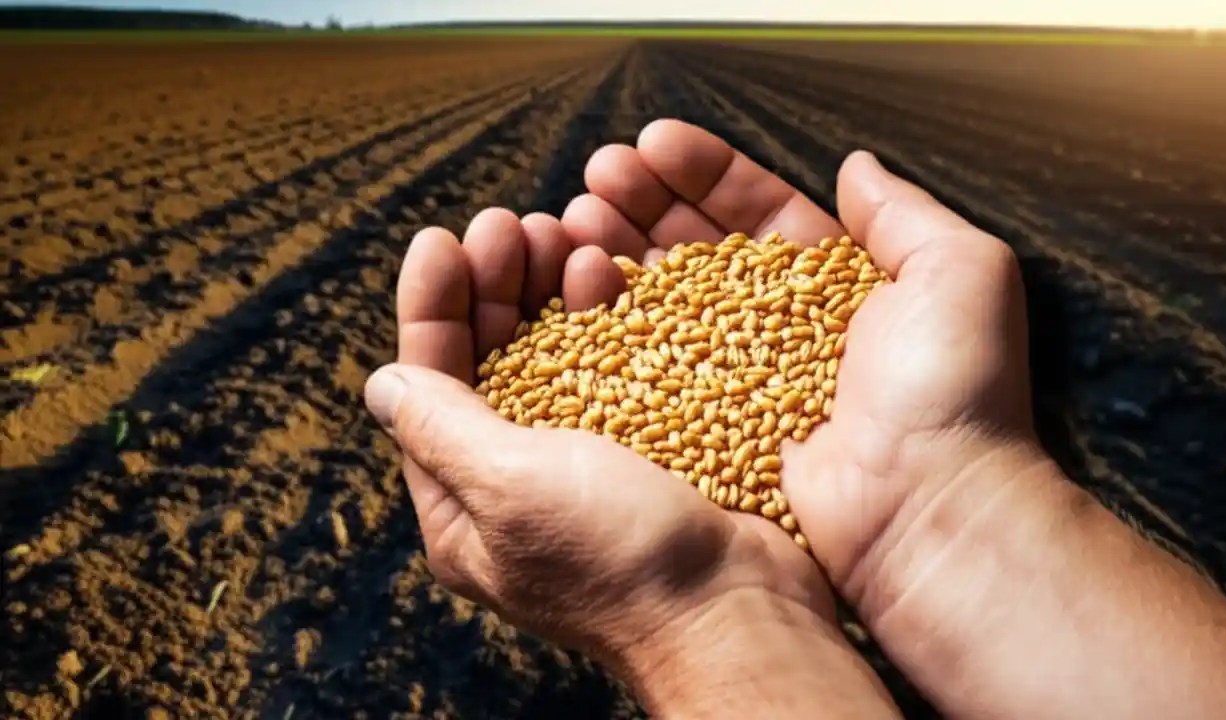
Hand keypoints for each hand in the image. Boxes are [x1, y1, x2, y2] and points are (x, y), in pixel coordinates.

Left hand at [366, 209, 899, 717]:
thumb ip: (440, 429)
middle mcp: (521, 485)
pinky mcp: (649, 448)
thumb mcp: (509, 486)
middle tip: (511, 222)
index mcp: (467, 508)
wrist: (740, 611)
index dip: (432, 309)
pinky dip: (610, 316)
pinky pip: (616, 365)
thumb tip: (382, 386)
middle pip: (490, 363)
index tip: (443, 240)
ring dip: (552, 291)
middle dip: (495, 287)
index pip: (428, 389)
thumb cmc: (619, 560)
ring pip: (556, 355)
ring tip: (566, 234)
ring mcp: (589, 466)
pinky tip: (617, 272)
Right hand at [562, 119, 1037, 609]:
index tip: (652, 142)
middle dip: (647, 207)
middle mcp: (783, 331)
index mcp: (836, 287)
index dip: (704, 176)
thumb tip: (854, 163)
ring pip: (665, 306)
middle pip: (699, 254)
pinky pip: (653, 372)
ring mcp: (741, 383)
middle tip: (599, 174)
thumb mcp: (959, 271)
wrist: (928, 507)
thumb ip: (903, 213)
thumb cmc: (951, 389)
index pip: (758, 215)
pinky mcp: (710, 431)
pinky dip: (612, 329)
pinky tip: (578, 288)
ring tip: (576, 219)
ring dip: (618, 256)